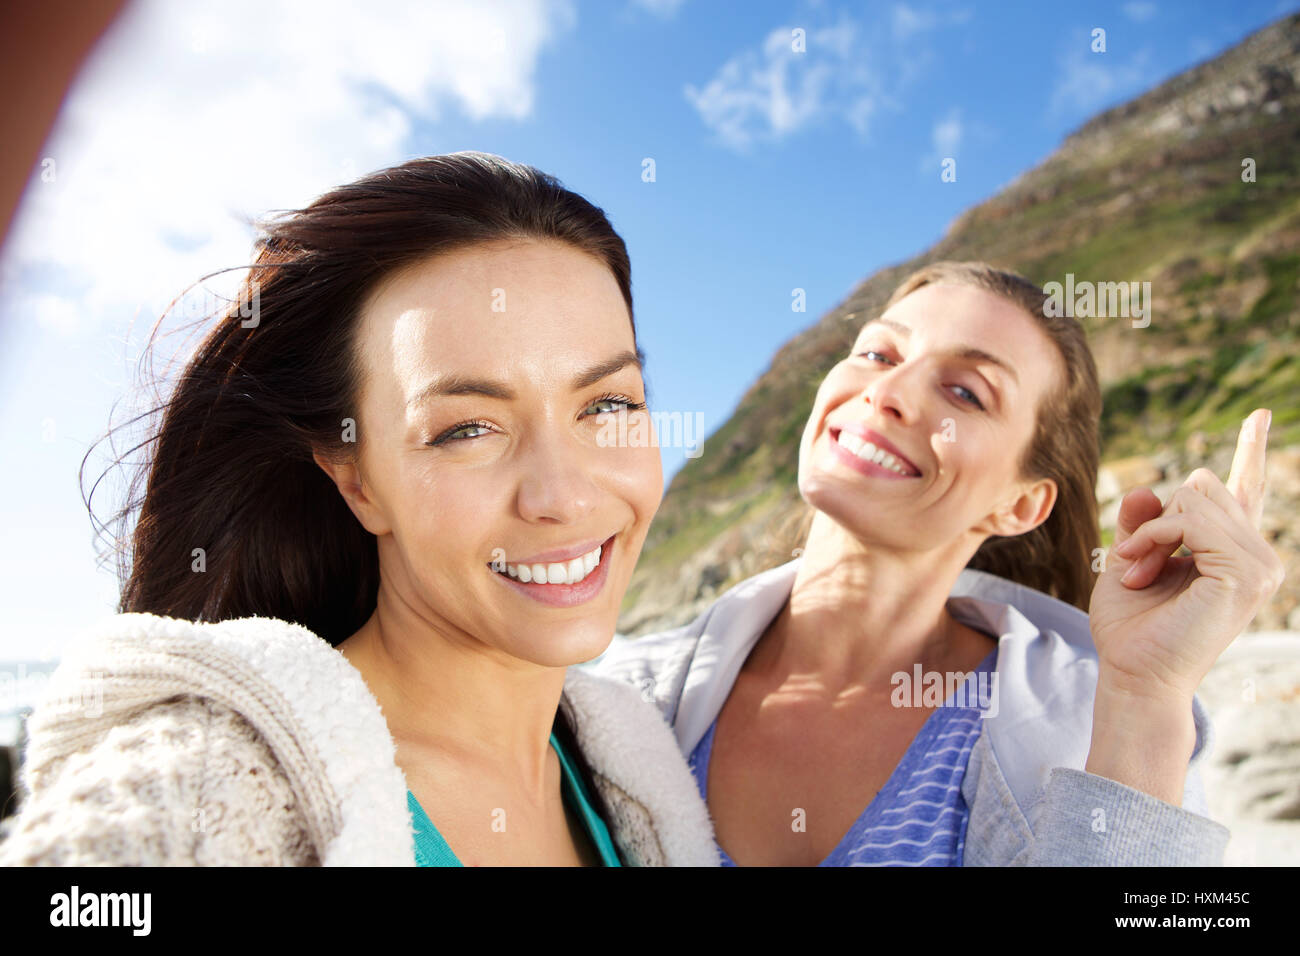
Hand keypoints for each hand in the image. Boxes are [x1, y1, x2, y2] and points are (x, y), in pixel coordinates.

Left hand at [1090, 408, 1284, 700]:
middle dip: (1157, 518)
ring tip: (1139, 573)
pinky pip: (1192, 520)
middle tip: (1136, 563)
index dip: (1251, 450)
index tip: (1259, 415)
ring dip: (1151, 532)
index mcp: (1229, 551)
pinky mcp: (1245, 574)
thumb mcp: (1131, 557)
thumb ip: (1145, 521)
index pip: (1244, 491)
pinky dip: (1157, 537)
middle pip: (1202, 486)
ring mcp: (1257, 565)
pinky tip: (1144, 567)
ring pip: (1195, 498)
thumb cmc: (1131, 625)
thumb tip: (1149, 489)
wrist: (1134, 671)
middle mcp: (1253, 555)